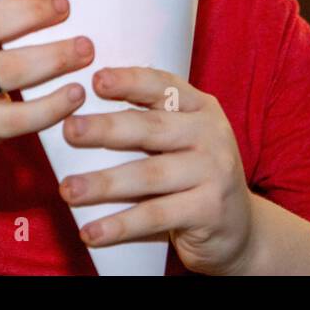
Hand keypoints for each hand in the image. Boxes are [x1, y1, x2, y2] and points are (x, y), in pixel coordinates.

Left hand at [56, 67, 256, 275]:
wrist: (240, 228)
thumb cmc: (195, 176)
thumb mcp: (183, 140)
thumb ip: (149, 124)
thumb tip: (81, 114)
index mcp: (201, 108)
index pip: (164, 86)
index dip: (130, 81)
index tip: (95, 79)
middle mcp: (211, 134)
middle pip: (152, 128)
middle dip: (107, 128)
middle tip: (70, 130)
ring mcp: (214, 172)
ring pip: (149, 175)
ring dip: (104, 183)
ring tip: (69, 189)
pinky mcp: (209, 210)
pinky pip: (156, 216)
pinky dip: (120, 225)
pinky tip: (91, 230)